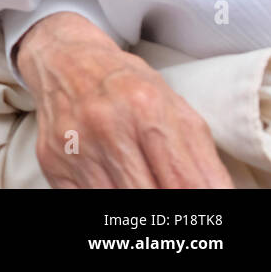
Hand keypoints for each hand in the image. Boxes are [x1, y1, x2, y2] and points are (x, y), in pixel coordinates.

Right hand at [16, 12, 232, 187]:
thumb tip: (218, 197)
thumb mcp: (175, 108)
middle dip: (165, 206)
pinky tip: (112, 181)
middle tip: (168, 192)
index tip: (198, 210)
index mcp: (145, 107)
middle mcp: (105, 126)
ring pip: (114, 203)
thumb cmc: (126, 84)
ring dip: (132, 201)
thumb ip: (201, 158)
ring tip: (140, 182)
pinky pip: (84, 199)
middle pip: (147, 197)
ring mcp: (74, 146)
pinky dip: (103, 197)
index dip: (196, 202)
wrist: (65, 61)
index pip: (183, 183)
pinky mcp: (52, 162)